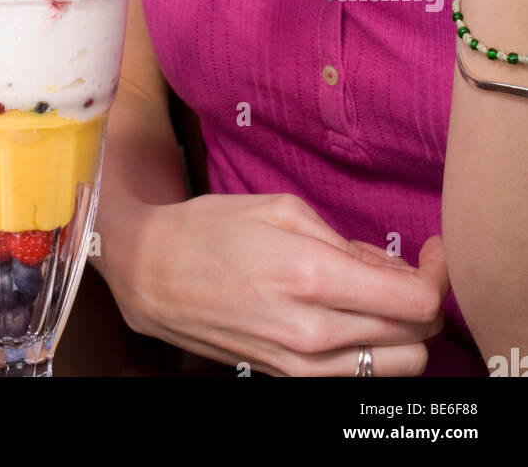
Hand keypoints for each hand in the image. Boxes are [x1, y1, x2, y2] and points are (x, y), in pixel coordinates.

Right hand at [120, 192, 447, 375]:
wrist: (152, 273)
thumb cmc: (212, 229)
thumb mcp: (283, 210)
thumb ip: (347, 242)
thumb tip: (391, 267)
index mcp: (313, 277)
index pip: (415, 302)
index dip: (437, 276)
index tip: (433, 252)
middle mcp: (313, 333)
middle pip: (415, 340)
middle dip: (423, 303)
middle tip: (408, 270)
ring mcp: (301, 365)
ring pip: (395, 368)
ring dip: (402, 334)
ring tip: (377, 296)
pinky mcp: (289, 379)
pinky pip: (357, 376)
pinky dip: (370, 350)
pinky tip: (349, 316)